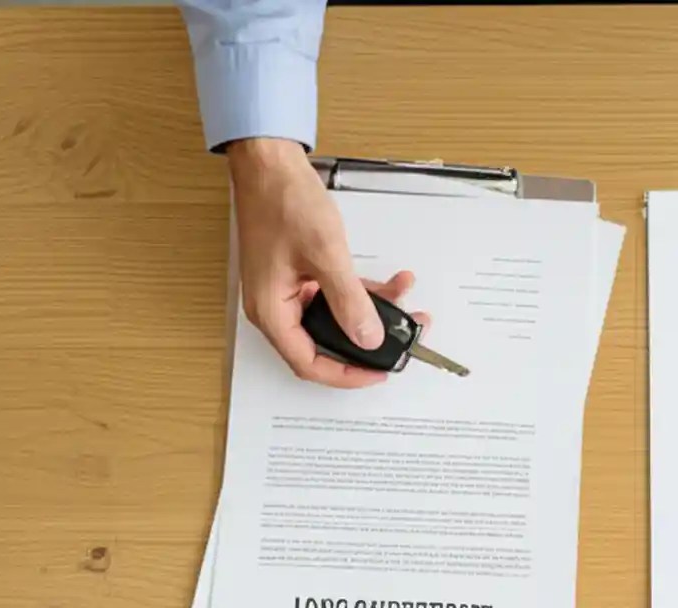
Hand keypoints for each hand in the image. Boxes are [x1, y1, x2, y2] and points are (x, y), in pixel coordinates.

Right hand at [228, 138, 427, 387]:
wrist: (269, 163)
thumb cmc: (282, 201)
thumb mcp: (326, 255)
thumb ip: (350, 301)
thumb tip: (369, 338)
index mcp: (272, 311)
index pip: (310, 363)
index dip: (347, 375)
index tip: (379, 371)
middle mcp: (277, 306)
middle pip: (326, 344)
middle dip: (368, 342)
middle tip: (403, 341)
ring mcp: (289, 290)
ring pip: (337, 318)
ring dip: (373, 313)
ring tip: (408, 306)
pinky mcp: (301, 274)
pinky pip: (336, 295)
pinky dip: (365, 291)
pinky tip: (394, 282)